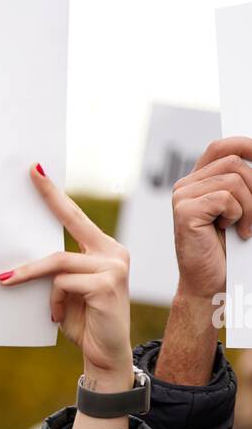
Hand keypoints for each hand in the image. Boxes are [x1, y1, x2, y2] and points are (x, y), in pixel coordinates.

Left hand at [0, 164, 132, 390]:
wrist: (105, 356)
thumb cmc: (84, 323)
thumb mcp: (65, 292)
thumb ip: (56, 271)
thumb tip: (25, 255)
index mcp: (103, 250)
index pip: (76, 217)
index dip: (56, 195)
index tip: (38, 171)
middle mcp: (113, 252)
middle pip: (72, 222)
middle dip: (50, 198)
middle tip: (31, 174)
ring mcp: (113, 266)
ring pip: (58, 261)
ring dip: (29, 274)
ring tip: (7, 283)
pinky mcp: (107, 284)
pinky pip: (62, 282)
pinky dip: (52, 300)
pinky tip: (56, 316)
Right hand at [171, 136, 251, 300]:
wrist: (210, 284)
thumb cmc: (226, 251)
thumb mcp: (240, 209)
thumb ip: (244, 185)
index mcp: (198, 183)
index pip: (220, 147)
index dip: (245, 144)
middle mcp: (185, 186)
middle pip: (234, 162)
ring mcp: (182, 197)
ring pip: (234, 180)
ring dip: (249, 206)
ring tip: (244, 227)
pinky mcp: (185, 211)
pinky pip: (226, 198)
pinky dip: (238, 215)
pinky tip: (232, 230)